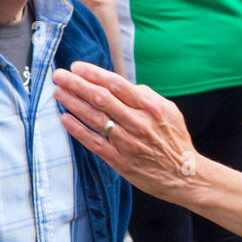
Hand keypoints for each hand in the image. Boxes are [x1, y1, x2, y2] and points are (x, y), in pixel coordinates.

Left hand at [54, 61, 199, 203]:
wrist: (183, 174)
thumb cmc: (174, 140)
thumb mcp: (169, 111)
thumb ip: (147, 96)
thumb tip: (122, 86)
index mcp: (150, 107)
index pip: (117, 84)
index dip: (94, 74)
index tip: (77, 66)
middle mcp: (138, 122)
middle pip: (101, 98)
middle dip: (77, 85)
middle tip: (60, 75)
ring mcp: (127, 142)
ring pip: (94, 118)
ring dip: (73, 103)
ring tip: (58, 93)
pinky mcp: (119, 160)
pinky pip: (94, 142)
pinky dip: (78, 130)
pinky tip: (65, 118)